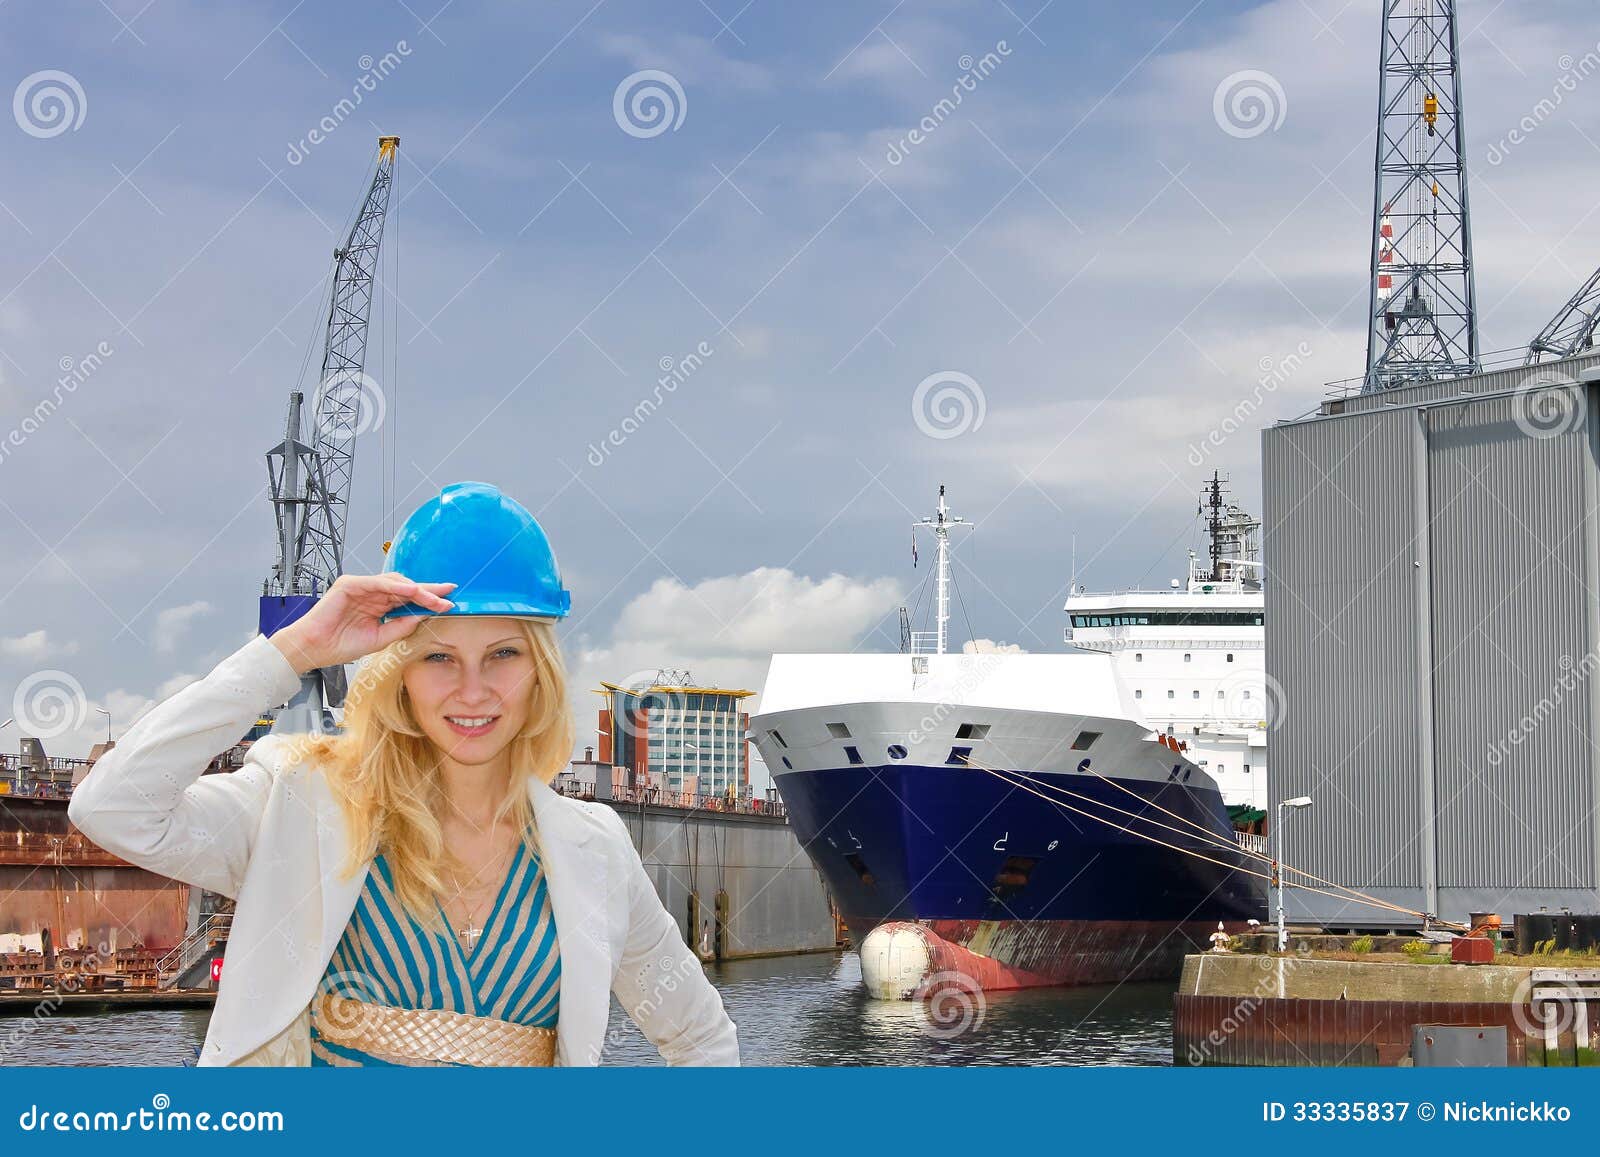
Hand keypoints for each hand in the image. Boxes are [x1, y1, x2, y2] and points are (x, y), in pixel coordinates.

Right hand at [268, 573, 456, 674]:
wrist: (315, 649)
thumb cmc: (341, 645)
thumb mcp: (381, 638)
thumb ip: (402, 626)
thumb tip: (425, 616)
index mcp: (379, 605)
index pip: (409, 599)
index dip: (430, 599)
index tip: (450, 601)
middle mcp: (372, 593)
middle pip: (406, 588)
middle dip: (429, 591)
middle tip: (449, 593)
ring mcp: (361, 587)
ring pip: (395, 583)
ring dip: (416, 589)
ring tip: (434, 596)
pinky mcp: (349, 584)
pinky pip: (376, 582)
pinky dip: (394, 586)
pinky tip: (410, 591)